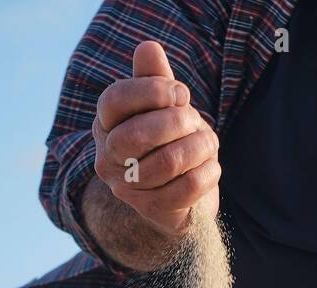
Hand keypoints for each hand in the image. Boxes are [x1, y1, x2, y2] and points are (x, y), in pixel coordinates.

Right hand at [91, 40, 220, 237]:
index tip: (180, 94)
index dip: (151, 91)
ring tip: (208, 142)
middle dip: (177, 122)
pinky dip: (209, 171)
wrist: (176, 195)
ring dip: (199, 146)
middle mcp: (107, 158)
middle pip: (136, 135)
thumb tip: (147, 48)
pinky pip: (187, 187)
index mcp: (105, 124)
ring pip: (168, 162)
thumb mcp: (162, 104)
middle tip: (194, 119)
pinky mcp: (154, 210)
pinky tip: (211, 164)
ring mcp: (128, 188)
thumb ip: (155, 77)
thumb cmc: (167, 138)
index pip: (114, 100)